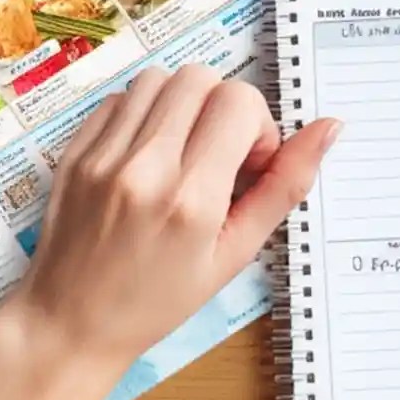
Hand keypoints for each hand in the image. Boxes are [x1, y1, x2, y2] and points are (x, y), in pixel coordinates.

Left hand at [0, 66, 341, 373]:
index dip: (257, 127)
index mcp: (192, 198)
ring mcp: (103, 155)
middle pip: (202, 78)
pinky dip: (145, 115)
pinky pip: (121, 98)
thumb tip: (329, 128)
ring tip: (183, 151)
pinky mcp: (76, 150)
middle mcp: (145, 167)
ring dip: (183, 104)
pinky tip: (148, 155)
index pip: (239, 102)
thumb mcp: (235, 253)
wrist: (71, 322)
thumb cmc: (160, 298)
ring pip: (160, 78)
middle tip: (218, 156)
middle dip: (223, 108)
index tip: (247, 166)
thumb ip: (284, 187)